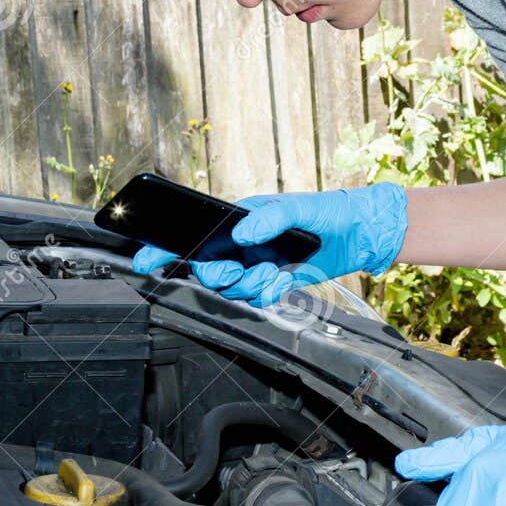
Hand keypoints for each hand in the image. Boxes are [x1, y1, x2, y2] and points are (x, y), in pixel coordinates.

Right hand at [130, 183, 407, 307]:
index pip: (195, 235)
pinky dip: (267, 294)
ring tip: (274, 272)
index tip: (147, 261)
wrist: (359, 234)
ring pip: (231, 289)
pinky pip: (255, 299)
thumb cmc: (327, 211)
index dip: (166, 249)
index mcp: (237, 220)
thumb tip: (241, 234)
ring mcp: (255, 263)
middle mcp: (242, 244)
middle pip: (207, 269)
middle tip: (241, 271)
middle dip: (219, 275)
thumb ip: (270, 217)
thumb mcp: (299, 207)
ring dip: (249, 286)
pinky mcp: (273, 280)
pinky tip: (285, 279)